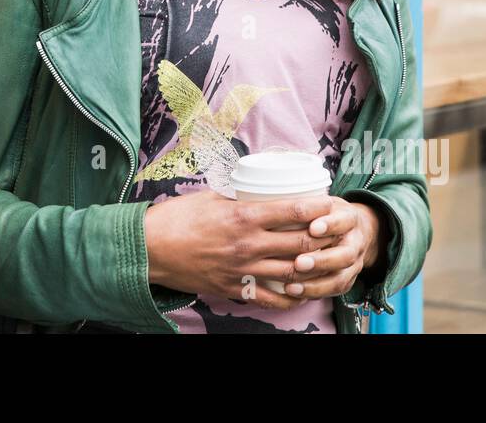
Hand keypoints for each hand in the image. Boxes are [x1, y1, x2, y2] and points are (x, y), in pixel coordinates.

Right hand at [143, 190, 342, 310]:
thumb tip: (254, 187)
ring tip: (325, 260)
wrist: (150, 249)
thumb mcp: (210, 197)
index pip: (293, 212)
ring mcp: (242, 270)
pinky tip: (299, 290)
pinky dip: (288, 295)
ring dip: (312, 267)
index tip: (330, 204)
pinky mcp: (234, 288)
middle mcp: (248, 245)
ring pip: (291, 273)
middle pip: (300, 245)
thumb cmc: (177, 218)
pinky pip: (269, 297)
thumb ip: (236, 195)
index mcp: (243, 217)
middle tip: (335, 233)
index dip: (317, 209)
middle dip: (323, 239)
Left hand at [277, 198, 382, 299]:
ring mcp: (354, 264)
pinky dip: (313, 293)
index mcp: (349, 218)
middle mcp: (355, 243)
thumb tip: (274, 202)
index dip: (330, 225)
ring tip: (291, 286)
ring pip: (340, 279)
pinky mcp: (347, 280)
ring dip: (315, 284)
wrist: (357, 230)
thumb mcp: (324, 202)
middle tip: (299, 263)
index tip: (313, 228)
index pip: (343, 221)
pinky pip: (333, 291)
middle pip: (344, 255)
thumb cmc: (330, 213)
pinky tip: (293, 292)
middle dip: (322, 261)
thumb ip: (308, 204)